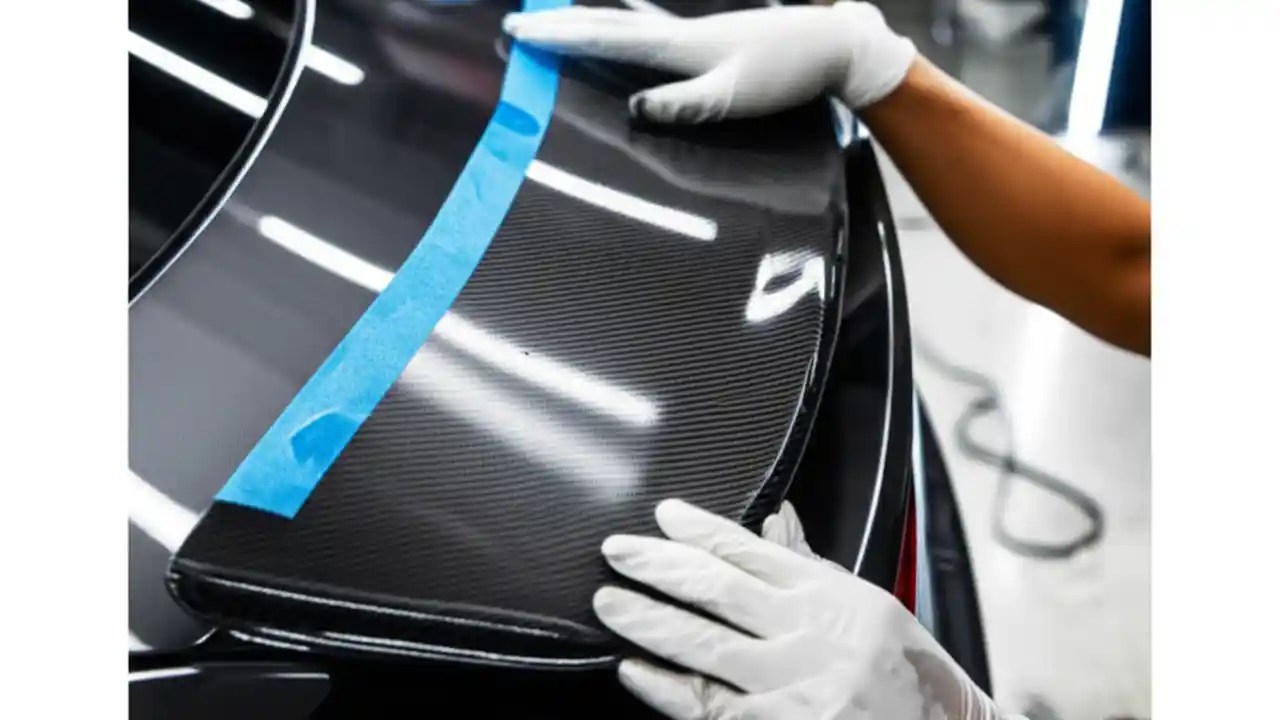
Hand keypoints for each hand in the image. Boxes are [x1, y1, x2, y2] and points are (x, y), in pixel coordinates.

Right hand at [502, 2, 915, 122]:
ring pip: (626, 28)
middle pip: (608, 28)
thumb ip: (685, 105)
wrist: (833, 45)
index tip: (519, 34)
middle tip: (517, 27)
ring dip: (585, 27)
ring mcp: (693, 36)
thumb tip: (634, 110)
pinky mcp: (707, 43)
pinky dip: (618, 35)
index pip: (607, 41)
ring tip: (552, 27)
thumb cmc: (786, 73)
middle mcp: (680, 36)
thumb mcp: (735, 98)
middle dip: (561, 28)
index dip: (561, 38)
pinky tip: (618, 39)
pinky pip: (646, 36)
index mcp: (680, 48)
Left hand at [593, 499, 1008, 719]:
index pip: (750, 551)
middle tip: (616, 551)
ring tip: (610, 602)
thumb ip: (812, 568)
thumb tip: (774, 522)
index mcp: (830, 596)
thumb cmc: (911, 678)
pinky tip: (634, 671)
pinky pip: (708, 706)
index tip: (663, 514)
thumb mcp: (870, 608)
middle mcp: (808, 635)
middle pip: (716, 589)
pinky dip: (665, 687)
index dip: (699, 530)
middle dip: (659, 566)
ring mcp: (792, 687)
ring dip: (648, 620)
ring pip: (703, 645)